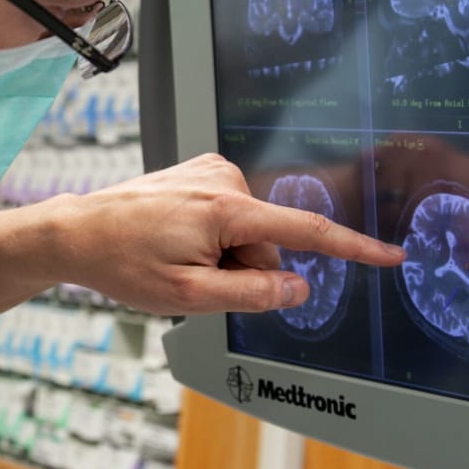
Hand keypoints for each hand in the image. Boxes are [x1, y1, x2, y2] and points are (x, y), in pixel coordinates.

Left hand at [49, 153, 403, 315]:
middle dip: (244, 270)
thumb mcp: (190, 297)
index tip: (389, 255)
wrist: (79, 232)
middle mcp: (225, 180)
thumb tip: (298, 287)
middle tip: (193, 279)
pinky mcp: (201, 173)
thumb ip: (252, 294)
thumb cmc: (123, 262)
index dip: (353, 249)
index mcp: (226, 209)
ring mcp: (211, 172)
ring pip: (248, 233)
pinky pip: (229, 216)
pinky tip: (176, 242)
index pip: (306, 231)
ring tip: (177, 258)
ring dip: (225, 256)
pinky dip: (214, 238)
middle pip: (268, 243)